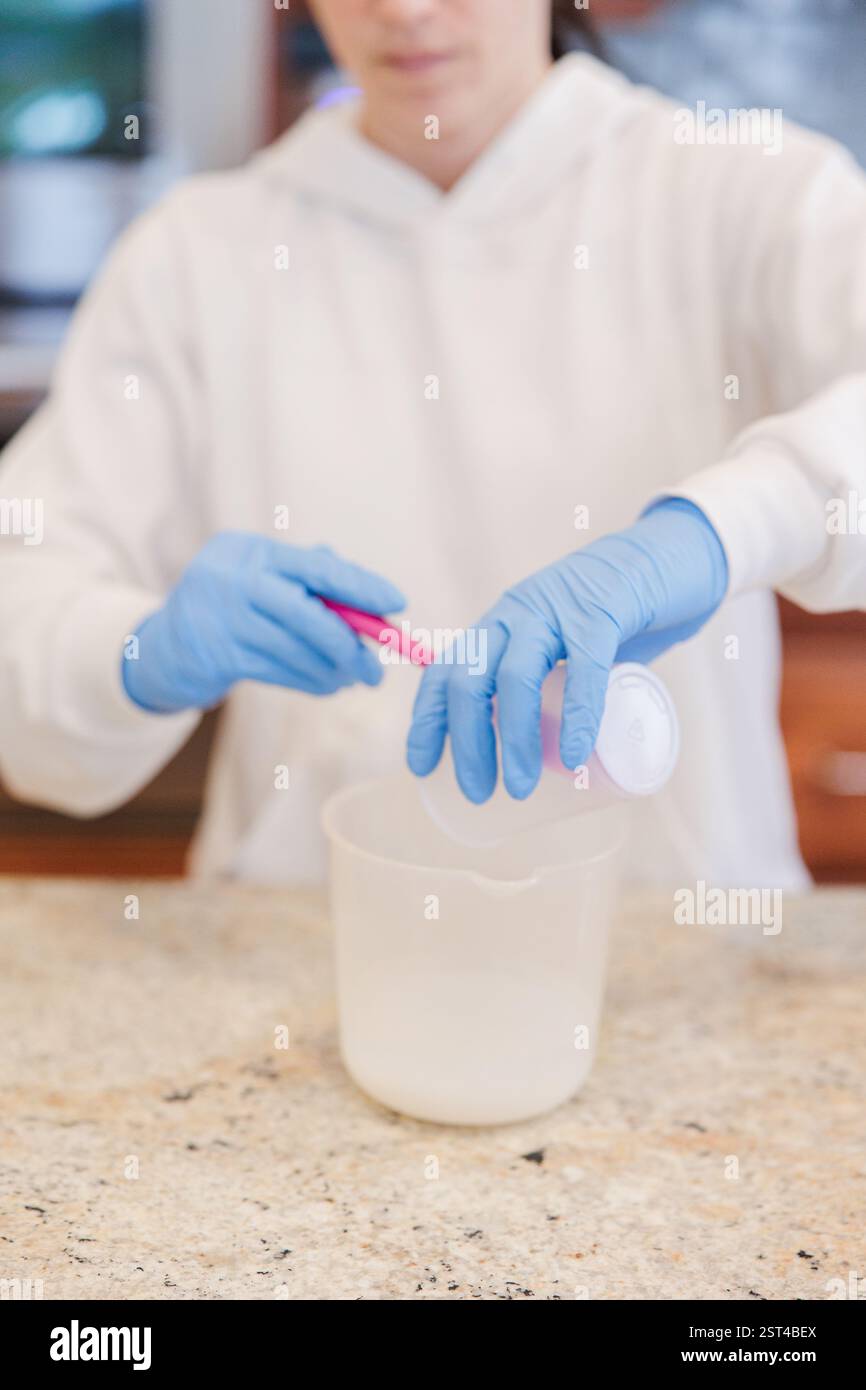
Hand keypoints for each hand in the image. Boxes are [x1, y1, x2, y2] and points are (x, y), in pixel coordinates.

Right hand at [123, 532, 404, 712]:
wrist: (167, 644)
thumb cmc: (231, 603)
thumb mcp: (261, 575)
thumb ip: (307, 577)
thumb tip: (368, 600)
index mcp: (252, 550)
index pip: (316, 567)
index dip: (360, 586)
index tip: (396, 604)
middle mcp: (233, 579)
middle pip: (307, 613)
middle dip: (349, 643)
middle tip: (376, 669)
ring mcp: (222, 618)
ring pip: (294, 650)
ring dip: (332, 670)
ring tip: (354, 678)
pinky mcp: (218, 656)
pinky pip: (278, 672)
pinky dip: (310, 681)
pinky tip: (328, 685)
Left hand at [406, 499, 727, 801]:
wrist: (675, 556)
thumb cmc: (622, 616)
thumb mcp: (568, 647)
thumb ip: (555, 685)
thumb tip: (549, 756)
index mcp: (502, 624)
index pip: (446, 668)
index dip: (427, 718)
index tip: (420, 767)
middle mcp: (518, 612)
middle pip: (469, 679)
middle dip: (465, 742)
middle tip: (478, 792)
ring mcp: (558, 608)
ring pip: (514, 676)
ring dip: (513, 739)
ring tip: (520, 787)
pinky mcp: (605, 609)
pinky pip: (584, 666)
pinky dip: (578, 715)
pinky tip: (576, 756)